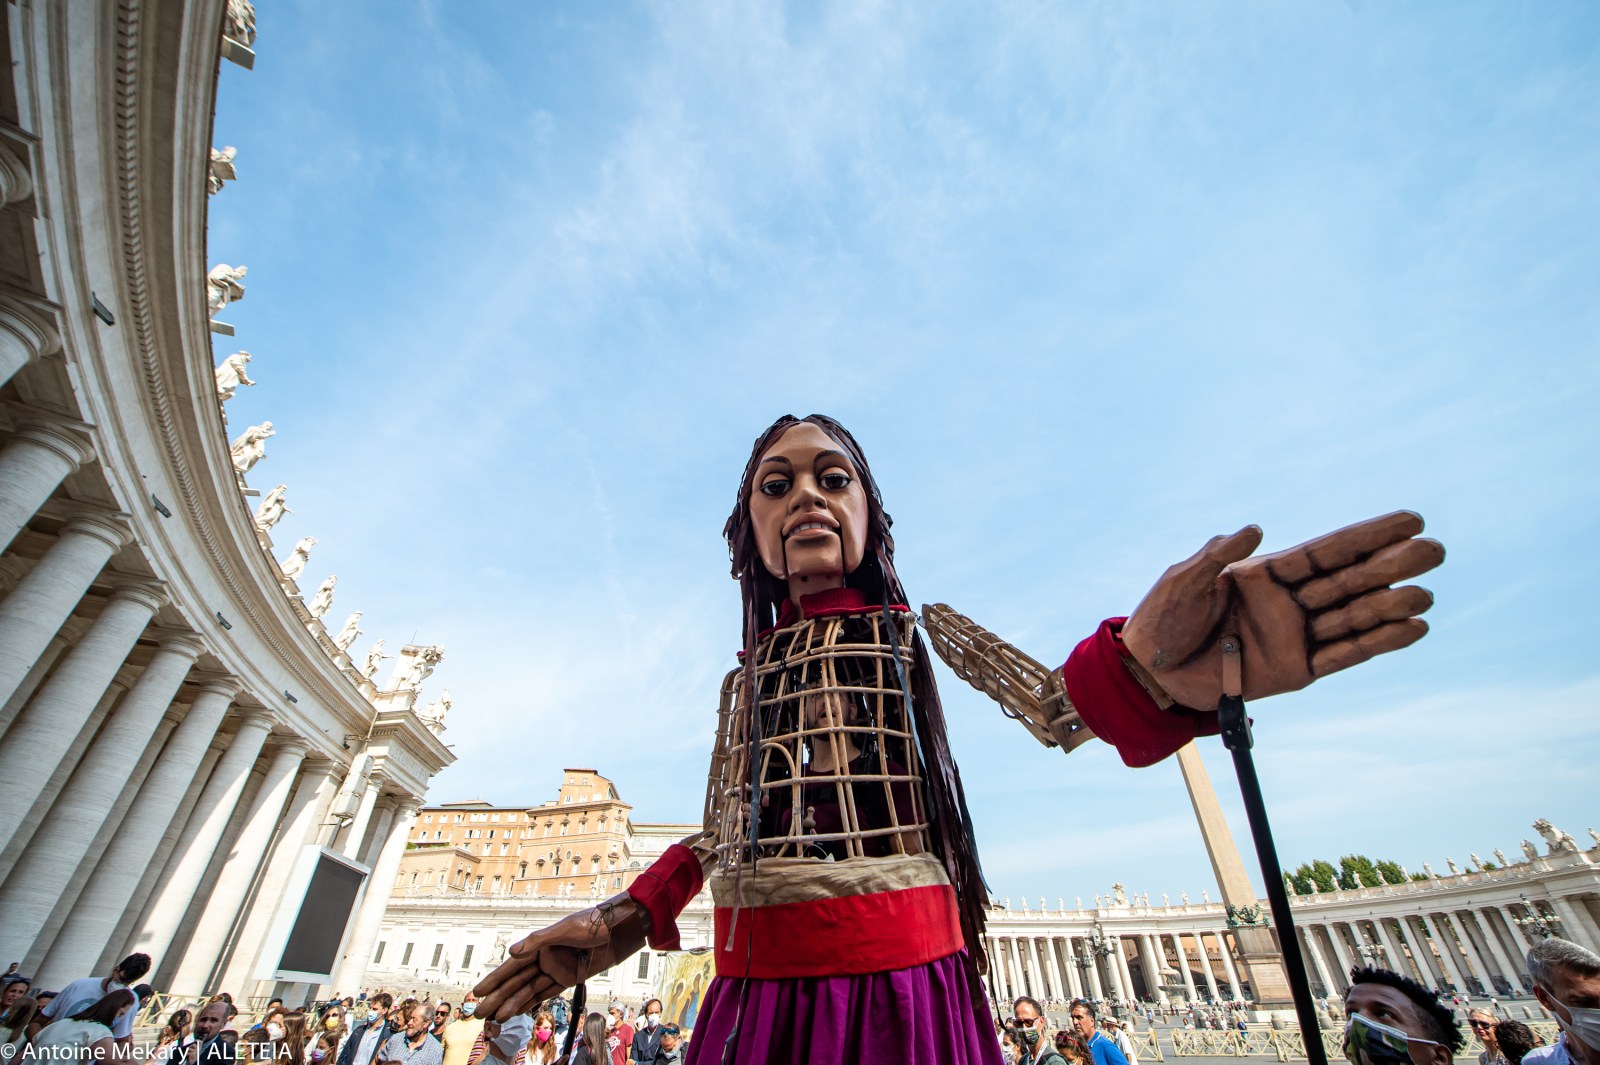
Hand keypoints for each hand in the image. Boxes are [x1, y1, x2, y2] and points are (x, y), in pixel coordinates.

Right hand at [472, 896, 648, 1020]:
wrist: (618, 931)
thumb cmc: (593, 923)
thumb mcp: (564, 929)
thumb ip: (537, 941)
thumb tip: (512, 951)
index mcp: (539, 944)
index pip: (512, 966)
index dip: (495, 979)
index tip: (478, 991)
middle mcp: (545, 957)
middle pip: (517, 981)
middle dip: (498, 997)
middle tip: (480, 1013)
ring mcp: (557, 969)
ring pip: (529, 990)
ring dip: (512, 1004)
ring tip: (495, 1018)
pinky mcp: (569, 978)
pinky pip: (546, 993)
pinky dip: (531, 1002)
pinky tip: (517, 1011)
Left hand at [1121, 511, 1442, 709]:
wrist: (1150, 671)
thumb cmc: (1161, 620)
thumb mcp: (1184, 579)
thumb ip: (1218, 554)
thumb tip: (1256, 527)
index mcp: (1268, 573)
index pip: (1328, 551)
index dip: (1369, 536)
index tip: (1410, 520)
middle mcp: (1289, 602)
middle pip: (1351, 579)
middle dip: (1392, 564)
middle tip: (1435, 550)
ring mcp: (1295, 636)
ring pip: (1354, 616)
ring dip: (1391, 604)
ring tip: (1425, 593)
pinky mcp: (1295, 670)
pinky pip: (1344, 655)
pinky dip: (1377, 643)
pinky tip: (1412, 628)